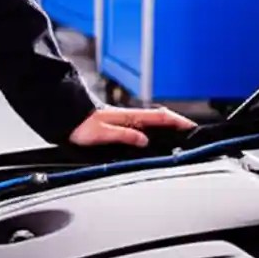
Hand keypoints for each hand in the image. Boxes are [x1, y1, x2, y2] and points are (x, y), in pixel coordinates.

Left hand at [68, 106, 195, 147]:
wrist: (65, 117)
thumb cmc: (80, 124)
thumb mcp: (102, 133)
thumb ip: (123, 135)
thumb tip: (143, 140)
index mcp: (130, 116)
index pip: (160, 117)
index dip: (178, 121)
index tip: (192, 127)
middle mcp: (130, 117)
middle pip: (161, 119)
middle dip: (178, 124)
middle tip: (193, 134)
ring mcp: (126, 121)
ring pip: (153, 123)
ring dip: (167, 127)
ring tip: (180, 137)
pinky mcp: (120, 125)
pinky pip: (143, 127)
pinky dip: (154, 131)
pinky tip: (155, 139)